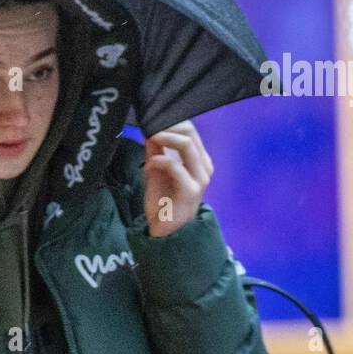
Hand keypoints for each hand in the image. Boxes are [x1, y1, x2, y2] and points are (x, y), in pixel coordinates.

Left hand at [143, 121, 212, 236]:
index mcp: (198, 161)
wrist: (166, 232)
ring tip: (149, 139)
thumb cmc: (163, 202)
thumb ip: (156, 152)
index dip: (170, 122)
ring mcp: (200, 178)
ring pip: (186, 145)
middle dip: (167, 126)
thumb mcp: (156, 171)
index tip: (151, 121)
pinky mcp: (190, 190)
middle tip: (149, 127)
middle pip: (190, 133)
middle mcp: (203, 167)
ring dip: (164, 138)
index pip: (190, 131)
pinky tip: (149, 165)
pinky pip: (175, 166)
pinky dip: (159, 160)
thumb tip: (149, 130)